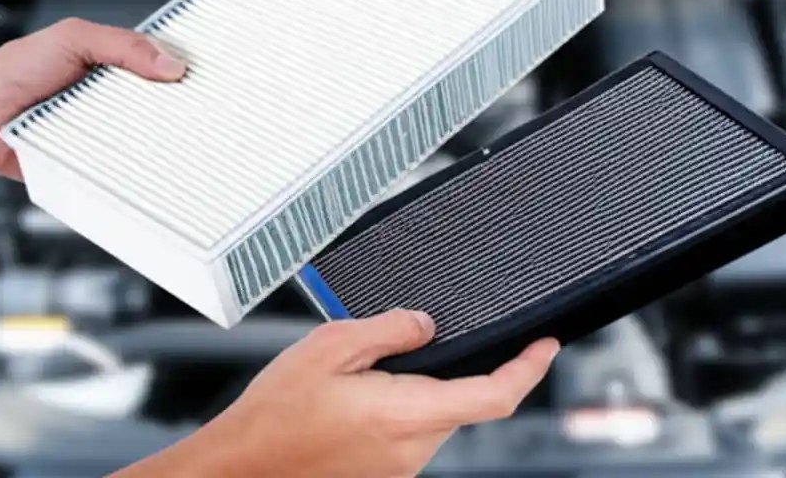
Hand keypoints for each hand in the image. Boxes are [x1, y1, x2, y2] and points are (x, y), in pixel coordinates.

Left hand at [0, 18, 186, 179]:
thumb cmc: (16, 71)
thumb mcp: (74, 38)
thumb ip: (123, 45)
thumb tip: (171, 65)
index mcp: (116, 66)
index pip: (165, 68)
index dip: (187, 75)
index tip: (206, 81)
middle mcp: (115, 99)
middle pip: (164, 107)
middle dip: (181, 112)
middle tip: (197, 115)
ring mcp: (107, 132)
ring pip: (149, 140)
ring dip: (159, 142)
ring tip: (176, 143)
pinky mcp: (95, 162)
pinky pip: (123, 168)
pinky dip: (134, 168)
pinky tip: (149, 166)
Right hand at [113, 310, 558, 477]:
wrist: (239, 468)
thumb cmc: (275, 414)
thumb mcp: (331, 346)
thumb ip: (390, 329)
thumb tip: (426, 323)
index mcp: (406, 414)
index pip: (494, 396)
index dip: (529, 369)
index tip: (545, 345)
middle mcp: (411, 452)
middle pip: (457, 403)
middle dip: (441, 371)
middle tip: (392, 351)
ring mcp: (397, 471)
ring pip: (430, 419)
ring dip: (410, 392)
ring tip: (354, 382)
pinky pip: (406, 437)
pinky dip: (393, 413)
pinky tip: (350, 405)